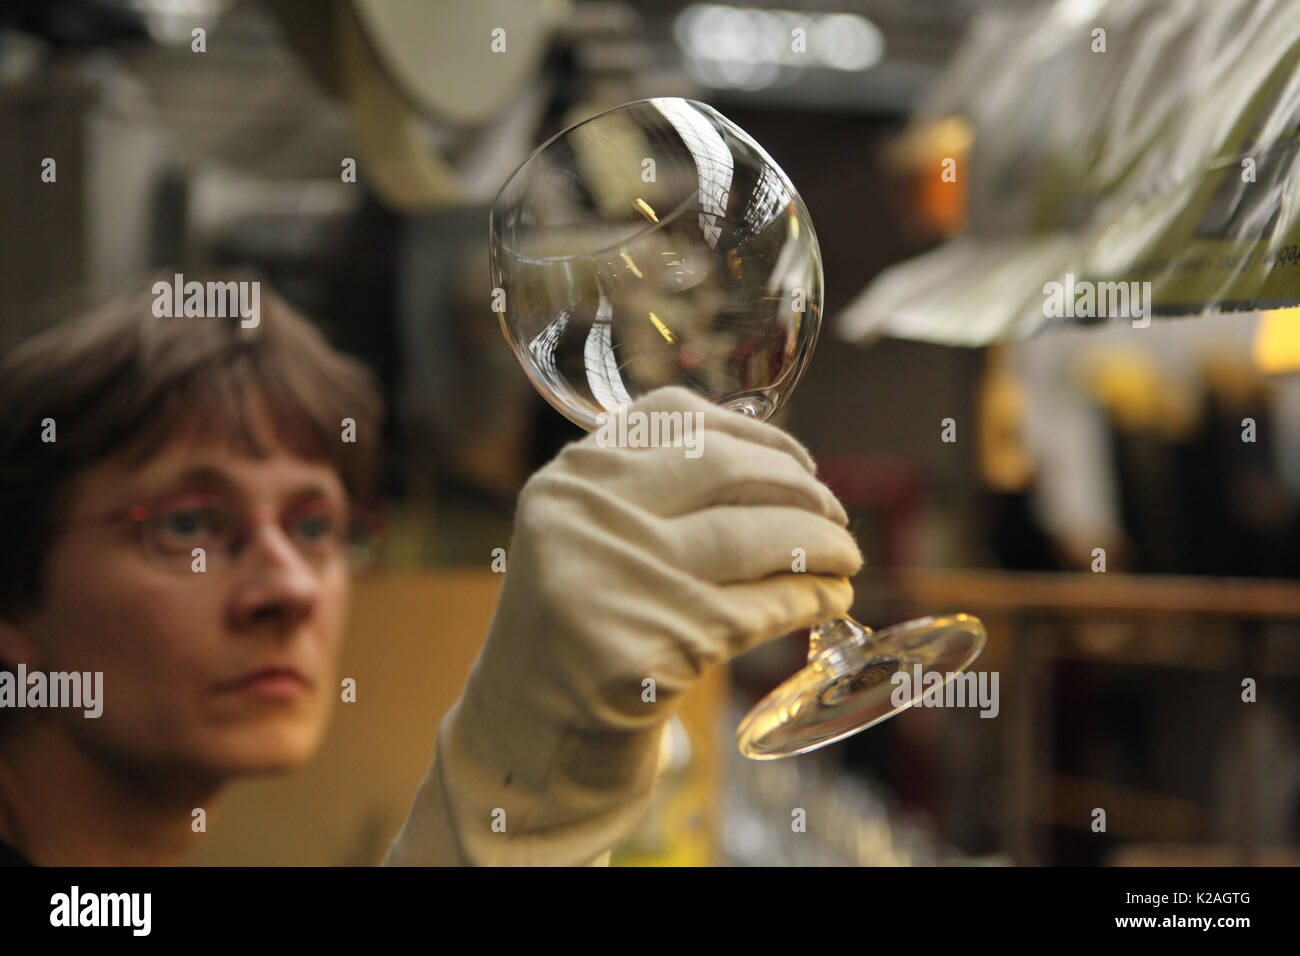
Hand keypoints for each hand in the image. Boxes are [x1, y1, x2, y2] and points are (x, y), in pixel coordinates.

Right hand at [384, 386, 861, 865]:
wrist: (527, 740)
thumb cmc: (576, 635)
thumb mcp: (585, 541)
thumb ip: (649, 494)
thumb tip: (777, 467)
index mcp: (570, 479)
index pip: (678, 418)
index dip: (758, 435)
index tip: (801, 462)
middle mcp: (588, 515)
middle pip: (725, 468)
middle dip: (801, 489)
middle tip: (835, 515)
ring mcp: (621, 579)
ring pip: (754, 536)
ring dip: (822, 544)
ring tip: (846, 558)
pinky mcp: (659, 645)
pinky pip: (764, 606)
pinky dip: (811, 599)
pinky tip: (829, 601)